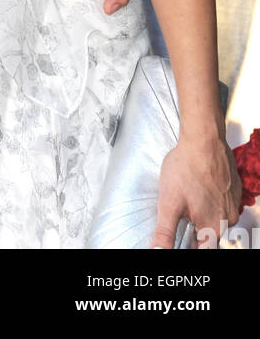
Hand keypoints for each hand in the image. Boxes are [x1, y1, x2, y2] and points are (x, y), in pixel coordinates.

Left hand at [151, 133, 241, 247]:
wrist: (204, 139)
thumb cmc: (186, 167)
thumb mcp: (168, 202)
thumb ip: (165, 232)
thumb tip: (157, 252)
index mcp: (212, 226)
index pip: (203, 250)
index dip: (190, 245)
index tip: (182, 236)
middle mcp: (228, 219)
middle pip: (210, 234)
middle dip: (195, 227)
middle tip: (182, 208)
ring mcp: (233, 203)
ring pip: (216, 217)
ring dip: (203, 212)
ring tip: (189, 194)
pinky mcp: (234, 189)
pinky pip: (222, 202)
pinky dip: (211, 199)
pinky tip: (199, 186)